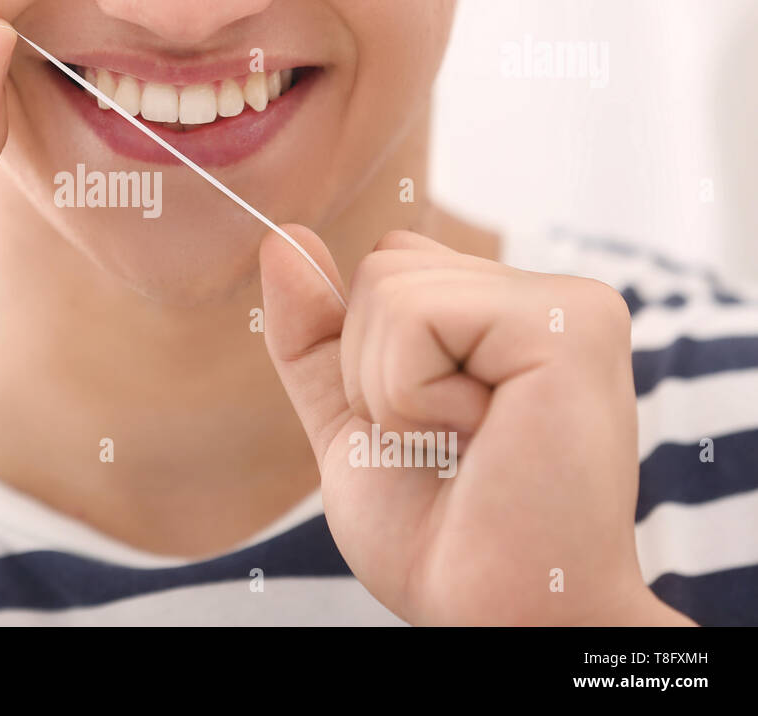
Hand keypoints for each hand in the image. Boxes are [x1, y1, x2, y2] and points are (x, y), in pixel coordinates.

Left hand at [259, 227, 690, 624]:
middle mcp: (551, 297)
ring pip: (390, 282)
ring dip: (392, 390)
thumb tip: (282, 238)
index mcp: (510, 317)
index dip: (371, 352)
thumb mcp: (351, 417)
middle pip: (384, 263)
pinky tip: (483, 440)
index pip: (391, 262)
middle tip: (449, 447)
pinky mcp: (569, 324)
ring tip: (468, 447)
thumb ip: (315, 331)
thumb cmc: (435, 534)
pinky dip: (411, 395)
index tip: (427, 430)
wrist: (490, 614)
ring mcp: (569, 304)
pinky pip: (415, 314)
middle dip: (374, 370)